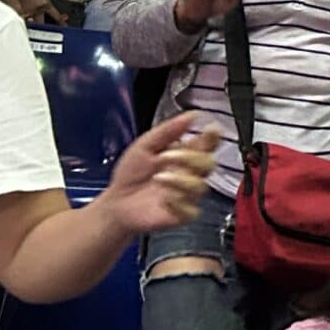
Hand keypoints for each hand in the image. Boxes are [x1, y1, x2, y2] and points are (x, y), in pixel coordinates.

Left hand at [100, 114, 221, 232]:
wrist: (116, 201)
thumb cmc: (131, 173)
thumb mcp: (144, 145)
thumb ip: (168, 130)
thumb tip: (192, 115)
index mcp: (185, 154)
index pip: (208, 144)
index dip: (213, 137)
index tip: (210, 130)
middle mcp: (190, 173)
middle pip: (209, 164)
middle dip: (190, 158)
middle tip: (165, 156)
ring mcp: (187, 194)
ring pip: (200, 186)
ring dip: (180, 180)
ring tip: (158, 178)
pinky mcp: (182, 214)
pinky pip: (191, 210)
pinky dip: (177, 203)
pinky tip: (164, 199)